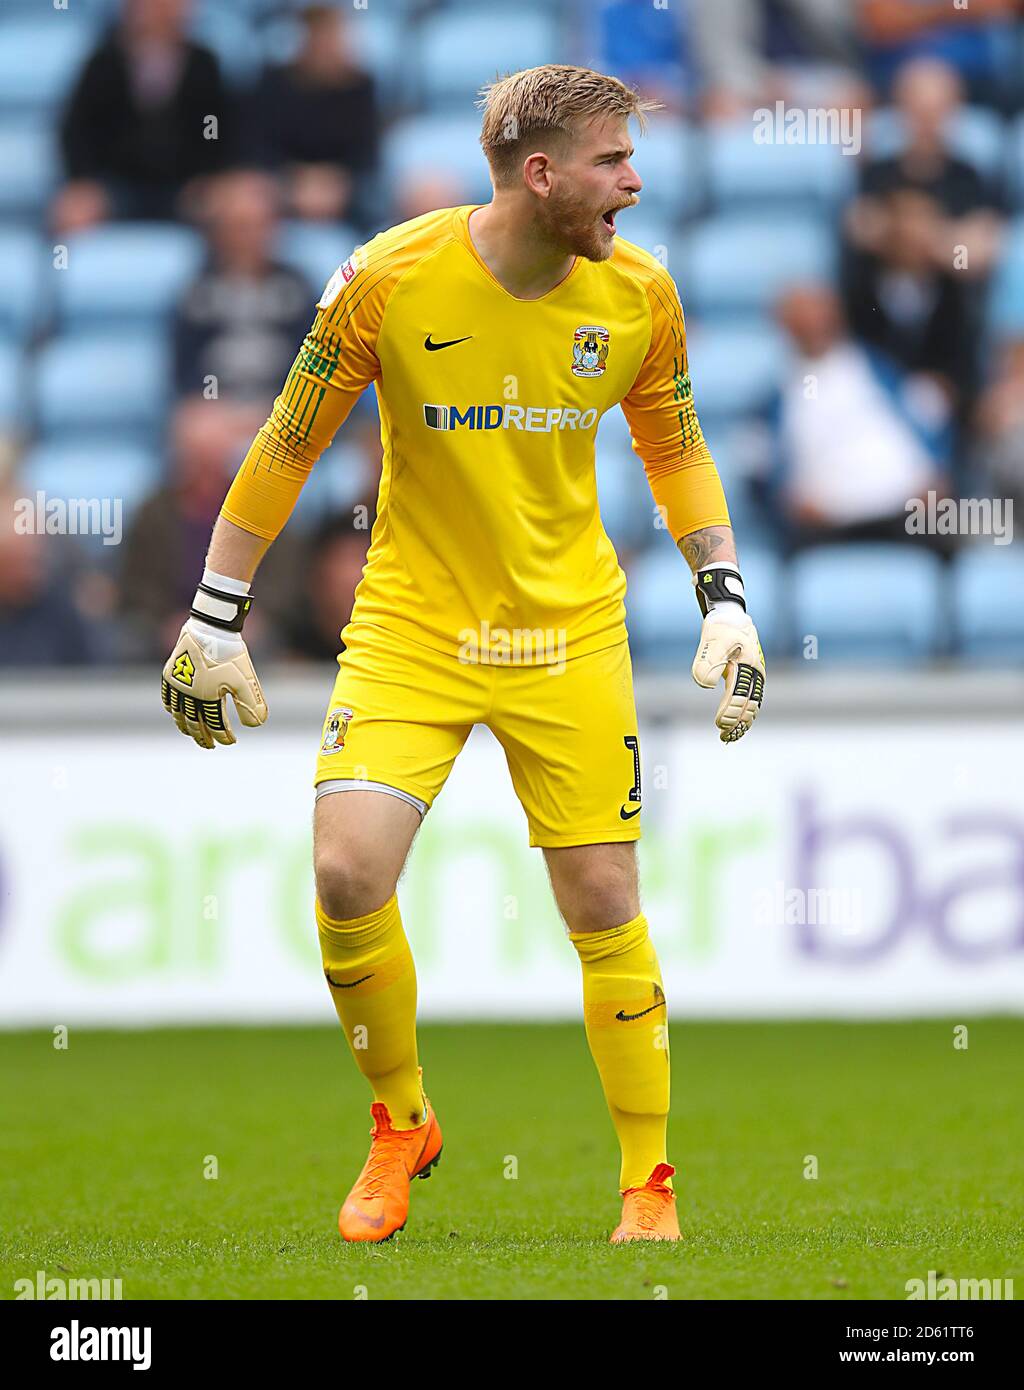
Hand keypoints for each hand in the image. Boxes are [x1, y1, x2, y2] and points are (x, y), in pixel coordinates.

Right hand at [161, 618, 267, 748]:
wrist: (210, 627)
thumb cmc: (230, 654)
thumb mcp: (246, 679)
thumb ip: (251, 704)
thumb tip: (255, 726)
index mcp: (207, 697)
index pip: (214, 725)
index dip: (223, 736)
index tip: (230, 741)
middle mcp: (188, 694)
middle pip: (194, 723)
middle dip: (203, 737)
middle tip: (210, 746)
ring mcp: (177, 684)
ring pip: (178, 713)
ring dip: (185, 726)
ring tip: (191, 734)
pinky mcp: (170, 673)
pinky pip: (167, 697)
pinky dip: (171, 709)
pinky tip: (175, 713)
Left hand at [691, 611, 764, 742]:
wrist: (730, 615)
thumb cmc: (720, 628)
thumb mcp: (711, 642)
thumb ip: (707, 662)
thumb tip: (706, 686)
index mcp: (747, 666)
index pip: (739, 695)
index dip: (730, 711)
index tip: (718, 723)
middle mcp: (755, 673)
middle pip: (750, 704)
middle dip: (737, 722)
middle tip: (723, 736)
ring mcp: (756, 675)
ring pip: (753, 704)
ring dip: (743, 722)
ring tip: (730, 736)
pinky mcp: (752, 676)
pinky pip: (752, 699)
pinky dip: (746, 714)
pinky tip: (738, 724)